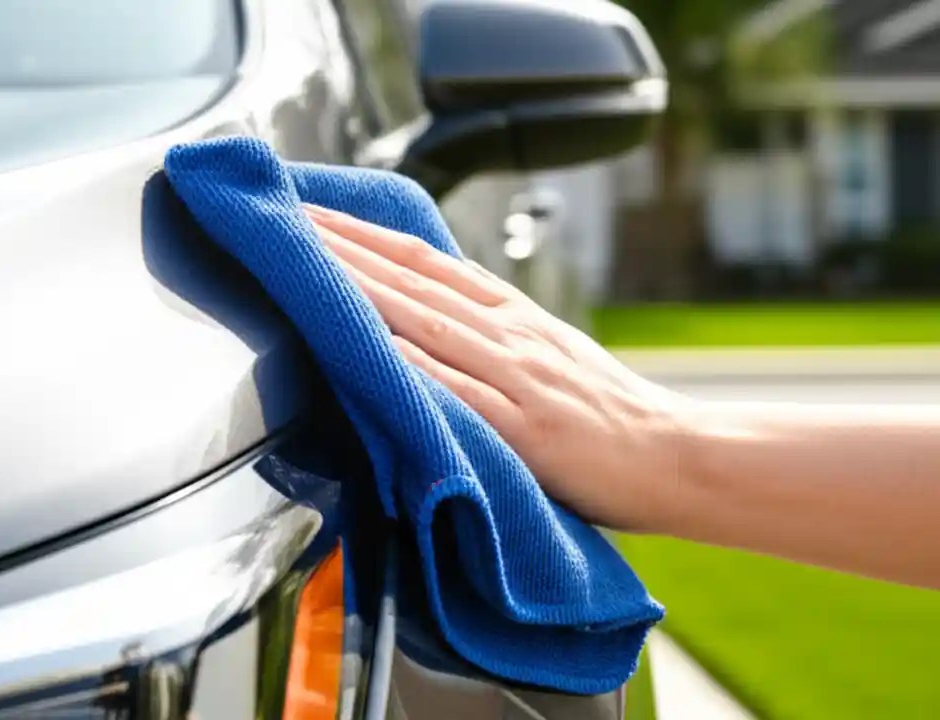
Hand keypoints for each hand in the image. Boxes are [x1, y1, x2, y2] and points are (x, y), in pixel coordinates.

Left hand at [304, 204, 695, 532]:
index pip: (423, 259)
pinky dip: (406, 361)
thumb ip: (490, 332)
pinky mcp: (521, 428)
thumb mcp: (548, 352)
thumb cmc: (608, 414)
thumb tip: (425, 313)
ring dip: (358, 287)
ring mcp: (514, 376)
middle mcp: (508, 333)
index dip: (364, 233)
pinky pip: (453, 387)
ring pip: (422, 319)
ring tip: (305, 262)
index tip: (312, 213)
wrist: (678, 456)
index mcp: (512, 314)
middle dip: (342, 245)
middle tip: (284, 217)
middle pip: (411, 277)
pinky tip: (365, 344)